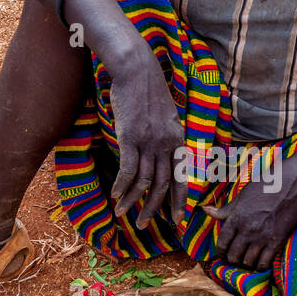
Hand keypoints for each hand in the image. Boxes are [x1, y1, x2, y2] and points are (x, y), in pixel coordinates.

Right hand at [110, 54, 186, 226]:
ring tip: (122, 214)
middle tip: (144, 225)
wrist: (137, 70)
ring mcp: (149, 142)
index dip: (179, 201)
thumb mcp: (165, 117)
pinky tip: (114, 195)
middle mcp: (167, 145)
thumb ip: (165, 137)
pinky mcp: (131, 137)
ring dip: (132, 201)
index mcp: (178, 140)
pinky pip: (128, 169)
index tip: (176, 219)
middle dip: (153, 209)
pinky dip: (122, 186)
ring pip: (144, 181)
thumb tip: (160, 154)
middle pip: (162, 185)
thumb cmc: (147, 91)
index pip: (181, 177)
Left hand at [203, 145, 296, 268]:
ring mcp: (262, 237)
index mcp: (236, 218)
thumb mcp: (242, 196)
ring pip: (247, 262)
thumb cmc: (266, 186)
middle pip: (233, 256)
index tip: (223, 253)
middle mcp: (246, 230)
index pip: (222, 243)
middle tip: (236, 257)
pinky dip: (260, 265)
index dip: (220, 252)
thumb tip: (205, 210)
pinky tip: (261, 260)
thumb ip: (225, 209)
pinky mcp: (276, 242)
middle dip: (233, 259)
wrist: (292, 183)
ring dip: (247, 263)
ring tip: (248, 259)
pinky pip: (264, 264)